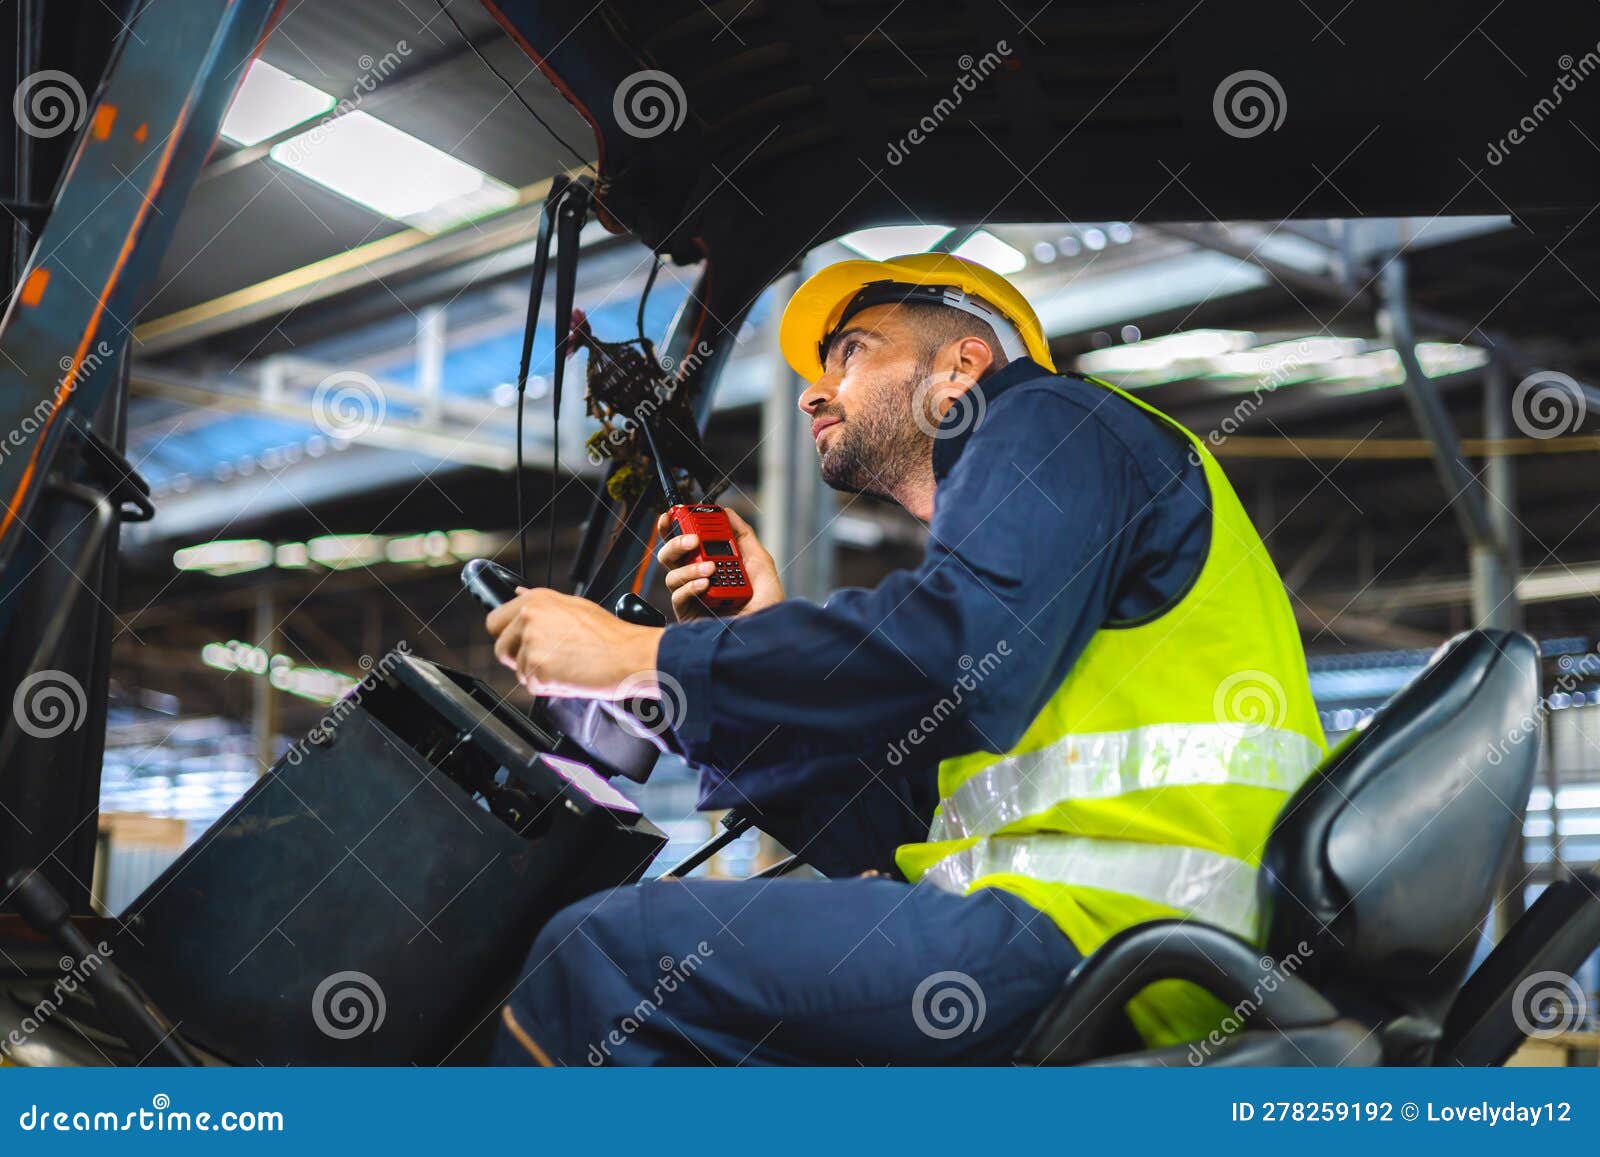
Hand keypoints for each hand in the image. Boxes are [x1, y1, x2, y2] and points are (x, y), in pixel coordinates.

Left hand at [487, 586, 662, 698]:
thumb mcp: (575, 606)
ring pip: (519, 671)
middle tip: (548, 660)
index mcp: (535, 601)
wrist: (629, 655)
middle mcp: (529, 618)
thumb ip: (541, 603)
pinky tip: (570, 675)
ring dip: (539, 674)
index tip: (518, 644)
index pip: (495, 621)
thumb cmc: (610, 635)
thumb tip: (518, 595)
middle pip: (501, 649)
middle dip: (519, 659)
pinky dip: (550, 687)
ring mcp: (532, 643)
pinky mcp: (538, 669)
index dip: (506, 637)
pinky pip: (533, 686)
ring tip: (567, 665)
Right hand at [655, 509, 783, 621]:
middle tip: (693, 540)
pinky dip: (690, 587)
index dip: (672, 527)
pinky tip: (706, 585)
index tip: (671, 513)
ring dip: (690, 567)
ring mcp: (692, 598)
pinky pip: (677, 597)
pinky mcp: (690, 616)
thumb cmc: (766, 602)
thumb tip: (726, 511)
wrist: (769, 630)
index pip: (684, 543)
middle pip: (669, 556)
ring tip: (711, 569)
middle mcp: (697, 579)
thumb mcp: (759, 560)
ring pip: (671, 575)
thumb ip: (742, 534)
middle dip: (676, 543)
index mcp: (709, 564)